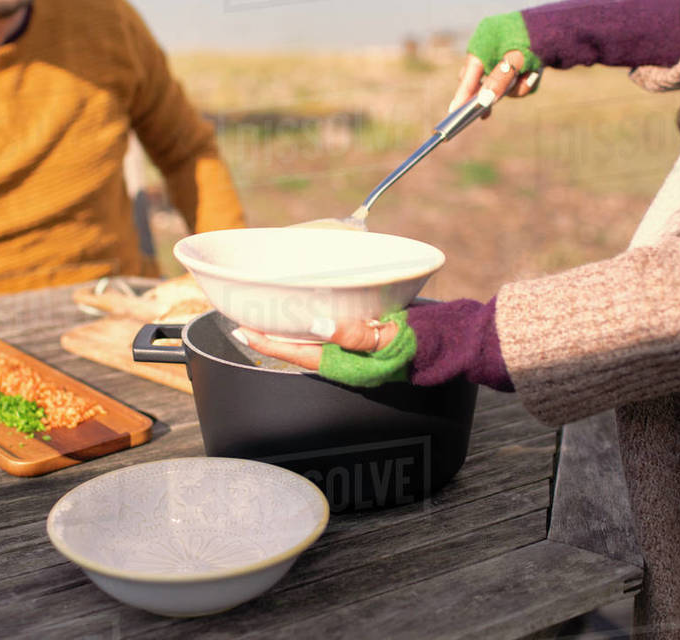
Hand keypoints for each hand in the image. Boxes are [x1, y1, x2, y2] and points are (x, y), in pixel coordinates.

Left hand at [234, 317, 401, 371]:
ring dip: (285, 331)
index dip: (266, 343)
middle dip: (268, 336)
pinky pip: (323, 335)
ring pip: (306, 343)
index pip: (294, 353)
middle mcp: (339, 361)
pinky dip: (306, 325)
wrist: (438, 345)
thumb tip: (318, 325)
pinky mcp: (355, 343)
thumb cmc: (414, 343)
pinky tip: (301, 314)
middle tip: (243, 320)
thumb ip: (354, 335)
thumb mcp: (386, 338)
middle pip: (294, 349)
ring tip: (264, 316)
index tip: (242, 330)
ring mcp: (346, 354)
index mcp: (342, 364)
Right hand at [448, 49, 540, 111]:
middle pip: (479, 80)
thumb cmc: (535, 41)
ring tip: (530, 75)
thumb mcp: (517, 61)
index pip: (468, 74)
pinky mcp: (512, 59)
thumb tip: (483, 101)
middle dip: (490, 94)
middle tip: (485, 116)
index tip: (453, 112)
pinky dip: (522, 81)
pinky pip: (511, 79)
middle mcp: (488, 47)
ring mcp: (499, 54)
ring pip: (498, 82)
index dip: (461, 94)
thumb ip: (499, 80)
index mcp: (484, 41)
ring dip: (514, 86)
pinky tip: (534, 72)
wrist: (561, 29)